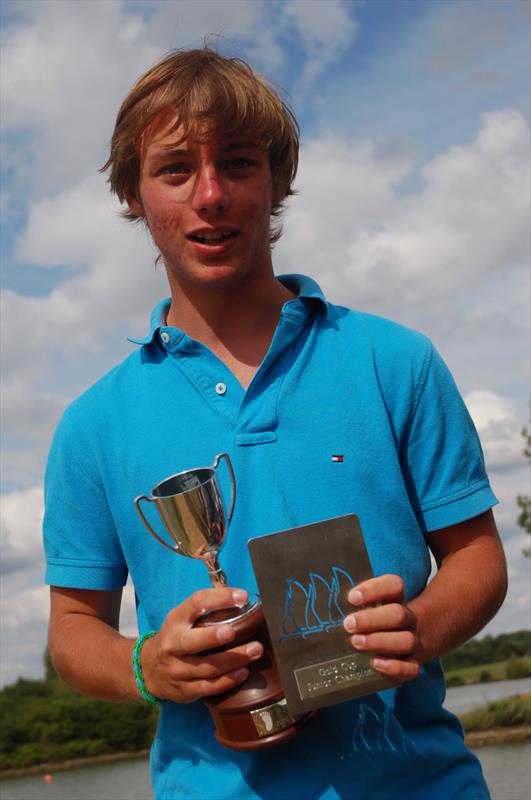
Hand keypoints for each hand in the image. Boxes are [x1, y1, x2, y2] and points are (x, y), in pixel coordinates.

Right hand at [139, 587, 263, 702]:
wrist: (148, 669)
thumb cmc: (176, 637)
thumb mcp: (183, 619)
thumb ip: (207, 611)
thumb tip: (243, 600)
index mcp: (176, 620)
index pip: (196, 603)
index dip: (219, 598)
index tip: (242, 596)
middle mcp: (173, 645)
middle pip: (193, 642)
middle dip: (213, 636)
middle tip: (234, 631)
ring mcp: (177, 669)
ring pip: (207, 667)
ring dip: (234, 659)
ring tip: (255, 650)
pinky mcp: (184, 690)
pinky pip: (209, 687)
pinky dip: (228, 680)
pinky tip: (244, 672)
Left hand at [343, 574, 423, 681]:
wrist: (409, 640)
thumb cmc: (375, 620)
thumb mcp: (367, 606)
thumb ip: (350, 603)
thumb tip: (317, 600)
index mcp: (396, 599)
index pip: (394, 586)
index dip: (374, 589)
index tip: (351, 598)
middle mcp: (408, 619)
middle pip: (398, 614)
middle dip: (372, 619)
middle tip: (348, 624)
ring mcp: (413, 642)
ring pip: (406, 640)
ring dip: (380, 641)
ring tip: (356, 643)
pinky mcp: (413, 664)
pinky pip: (411, 668)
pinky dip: (394, 667)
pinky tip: (375, 663)